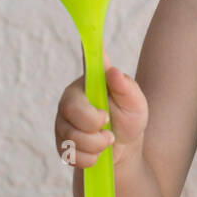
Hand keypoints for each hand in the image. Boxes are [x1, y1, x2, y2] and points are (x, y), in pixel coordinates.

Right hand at [54, 44, 148, 168]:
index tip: (88, 37)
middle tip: (108, 127)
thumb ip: (127, 88)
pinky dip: (89, 158)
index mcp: (90, 82)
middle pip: (70, 109)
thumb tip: (114, 71)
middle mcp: (71, 99)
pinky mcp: (61, 142)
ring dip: (96, 145)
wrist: (123, 150)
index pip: (87, 62)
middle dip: (93, 124)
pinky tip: (97, 153)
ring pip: (71, 136)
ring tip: (107, 141)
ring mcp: (62, 121)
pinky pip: (70, 154)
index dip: (87, 49)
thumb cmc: (128, 121)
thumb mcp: (135, 105)